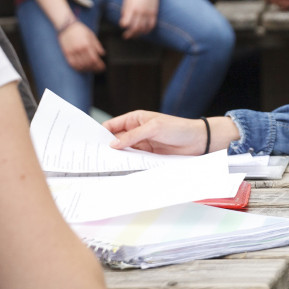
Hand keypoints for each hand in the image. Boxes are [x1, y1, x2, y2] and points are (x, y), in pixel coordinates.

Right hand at [59, 21, 105, 72]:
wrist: (66, 26)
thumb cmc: (80, 30)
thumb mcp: (91, 35)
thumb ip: (97, 45)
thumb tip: (103, 54)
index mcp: (87, 44)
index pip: (94, 59)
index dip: (99, 65)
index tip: (103, 67)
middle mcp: (79, 49)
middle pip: (88, 64)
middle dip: (95, 68)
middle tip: (99, 70)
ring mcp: (72, 52)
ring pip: (81, 65)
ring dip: (87, 69)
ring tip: (92, 69)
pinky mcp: (66, 53)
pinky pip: (72, 64)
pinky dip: (78, 68)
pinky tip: (82, 69)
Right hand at [104, 111, 239, 154]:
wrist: (197, 141)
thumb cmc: (177, 128)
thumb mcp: (153, 128)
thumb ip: (132, 136)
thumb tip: (113, 144)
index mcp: (135, 119)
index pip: (113, 126)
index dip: (101, 133)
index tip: (91, 143)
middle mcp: (137, 131)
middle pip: (116, 140)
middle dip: (107, 147)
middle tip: (94, 158)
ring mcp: (142, 144)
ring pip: (124, 151)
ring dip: (117, 157)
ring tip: (104, 166)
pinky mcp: (148, 155)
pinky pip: (134, 159)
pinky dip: (128, 164)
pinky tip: (121, 169)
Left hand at [119, 0, 160, 37]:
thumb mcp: (127, 0)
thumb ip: (125, 11)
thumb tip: (124, 22)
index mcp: (132, 8)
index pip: (126, 22)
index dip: (123, 25)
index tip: (122, 25)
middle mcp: (140, 12)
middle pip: (135, 28)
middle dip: (129, 34)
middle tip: (126, 36)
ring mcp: (148, 14)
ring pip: (143, 29)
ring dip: (137, 34)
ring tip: (134, 35)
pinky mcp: (154, 14)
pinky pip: (151, 26)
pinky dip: (147, 31)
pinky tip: (143, 32)